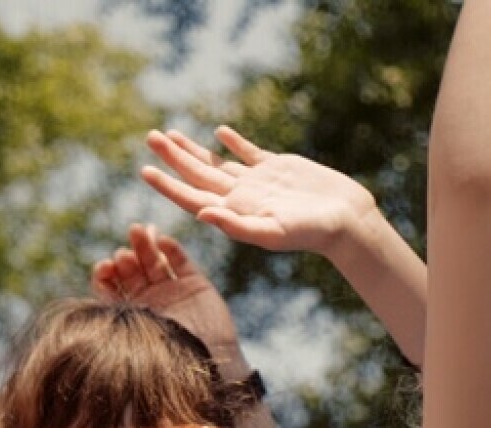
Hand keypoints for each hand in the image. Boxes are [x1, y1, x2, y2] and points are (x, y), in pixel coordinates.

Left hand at [92, 224, 239, 354]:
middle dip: (125, 258)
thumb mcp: (131, 338)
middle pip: (131, 270)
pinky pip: (181, 262)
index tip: (103, 268)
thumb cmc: (166, 360)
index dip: (105, 274)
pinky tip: (161, 240)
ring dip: (144, 245)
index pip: (110, 287)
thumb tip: (91, 292)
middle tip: (123, 255)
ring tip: (137, 230)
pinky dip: (172, 249)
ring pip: (154, 261)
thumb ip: (113, 315)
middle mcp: (148, 300)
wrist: (208, 366)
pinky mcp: (195, 285)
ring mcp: (172, 291)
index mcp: (129, 315)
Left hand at [142, 125, 378, 257]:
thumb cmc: (311, 233)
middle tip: (150, 138)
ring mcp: (257, 182)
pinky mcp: (278, 168)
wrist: (345, 220)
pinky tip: (219, 133)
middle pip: (198, 174)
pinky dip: (233, 142)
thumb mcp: (271, 233)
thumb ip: (235, 225)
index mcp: (234, 211)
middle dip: (173, 157)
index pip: (192, 196)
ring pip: (216, 162)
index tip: (145, 170)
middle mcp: (240, 196)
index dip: (167, 185)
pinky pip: (248, 153)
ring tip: (169, 135)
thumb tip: (200, 214)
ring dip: (192, 150)